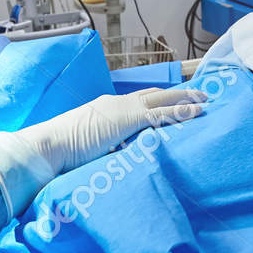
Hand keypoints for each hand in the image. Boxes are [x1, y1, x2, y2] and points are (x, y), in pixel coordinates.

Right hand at [0, 87, 206, 215]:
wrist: (46, 149)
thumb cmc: (57, 155)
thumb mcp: (84, 149)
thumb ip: (100, 149)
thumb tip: (111, 161)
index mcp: (103, 109)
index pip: (134, 101)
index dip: (153, 100)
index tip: (168, 99)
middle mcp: (114, 103)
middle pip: (152, 94)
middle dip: (175, 93)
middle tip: (196, 92)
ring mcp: (122, 109)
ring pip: (162, 98)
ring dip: (185, 97)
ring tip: (205, 98)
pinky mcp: (130, 119)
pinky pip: (164, 113)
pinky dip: (183, 110)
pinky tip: (198, 110)